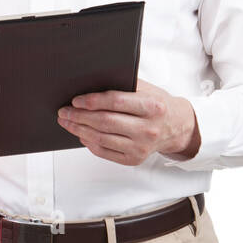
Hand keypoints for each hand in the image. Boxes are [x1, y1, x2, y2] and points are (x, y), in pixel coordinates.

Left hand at [57, 77, 199, 165]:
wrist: (178, 127)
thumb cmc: (158, 105)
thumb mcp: (147, 89)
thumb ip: (124, 86)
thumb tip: (90, 83)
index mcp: (152, 106)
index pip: (116, 102)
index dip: (92, 101)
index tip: (76, 100)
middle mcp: (148, 129)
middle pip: (105, 122)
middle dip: (80, 116)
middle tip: (64, 111)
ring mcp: (141, 147)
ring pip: (102, 139)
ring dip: (79, 130)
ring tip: (67, 122)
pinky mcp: (134, 160)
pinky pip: (105, 152)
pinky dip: (89, 143)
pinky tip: (81, 134)